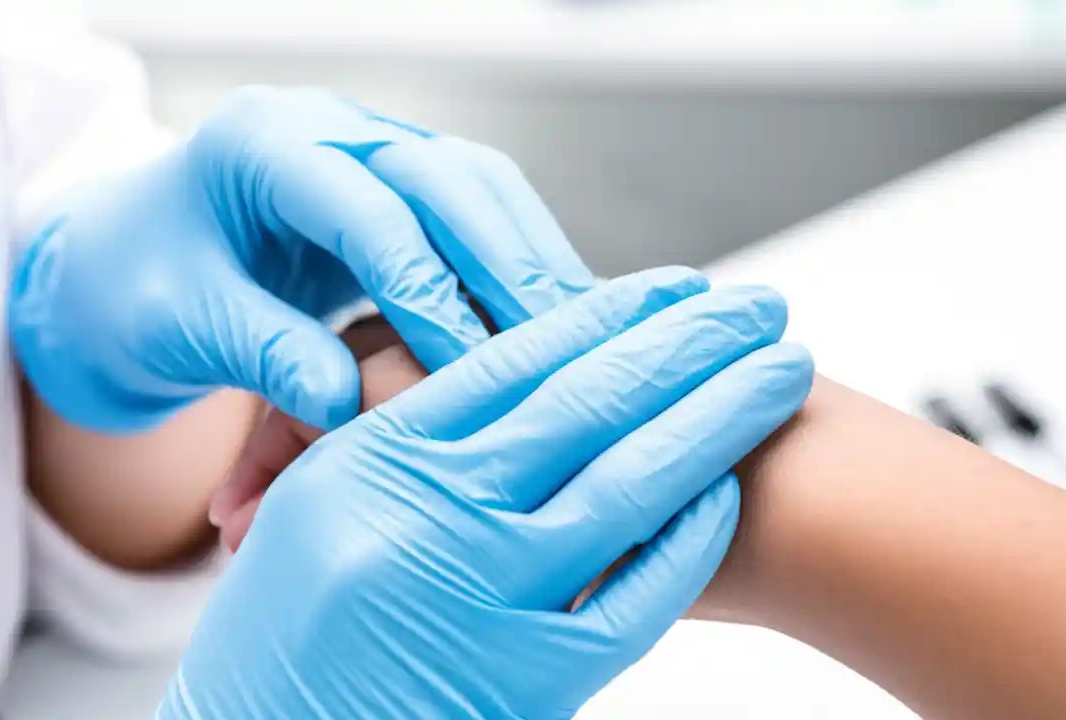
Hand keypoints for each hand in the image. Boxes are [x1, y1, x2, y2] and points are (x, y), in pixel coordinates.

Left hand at [10, 86, 592, 431]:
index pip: (370, 213)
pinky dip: (521, 264)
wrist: (126, 266)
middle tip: (557, 348)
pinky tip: (553, 323)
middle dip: (509, 266)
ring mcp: (374, 150)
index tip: (468, 370)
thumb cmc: (137, 293)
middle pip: (450, 179)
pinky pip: (482, 212)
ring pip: (483, 186)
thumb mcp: (178, 326)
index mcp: (262, 145)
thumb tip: (350, 405)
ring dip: (533, 259)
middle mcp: (331, 128)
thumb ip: (261, 351)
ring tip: (575, 338)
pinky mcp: (404, 188)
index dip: (428, 293)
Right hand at [157, 268, 813, 718]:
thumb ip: (403, 439)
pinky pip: (635, 595)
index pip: (521, 360)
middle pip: (590, 403)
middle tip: (758, 305)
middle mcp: (439, 514)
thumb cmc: (284, 630)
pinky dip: (687, 538)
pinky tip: (727, 491)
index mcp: (379, 459)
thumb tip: (498, 373)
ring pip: (630, 482)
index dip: (611, 316)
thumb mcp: (317, 510)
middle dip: (688, 344)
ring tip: (780, 366)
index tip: (675, 287)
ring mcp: (490, 594)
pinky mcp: (531, 677)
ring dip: (718, 415)